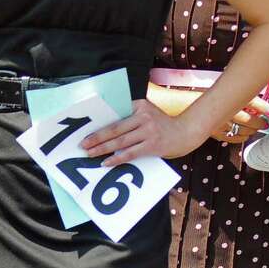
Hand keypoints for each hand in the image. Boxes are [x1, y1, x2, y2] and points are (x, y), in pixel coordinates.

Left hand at [82, 98, 206, 162]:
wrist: (186, 132)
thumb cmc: (163, 124)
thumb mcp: (148, 113)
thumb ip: (131, 116)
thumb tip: (105, 129)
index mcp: (140, 105)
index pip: (115, 113)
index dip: (99, 122)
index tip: (85, 129)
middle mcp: (143, 116)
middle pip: (114, 128)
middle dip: (96, 137)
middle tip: (82, 144)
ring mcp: (149, 131)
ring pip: (120, 141)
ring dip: (102, 148)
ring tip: (90, 154)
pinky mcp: (153, 145)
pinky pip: (130, 153)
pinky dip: (116, 158)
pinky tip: (106, 162)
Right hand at [208, 96, 268, 144]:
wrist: (186, 104)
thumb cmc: (204, 96)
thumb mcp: (223, 90)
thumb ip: (238, 96)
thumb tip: (255, 104)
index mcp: (228, 97)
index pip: (251, 101)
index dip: (264, 108)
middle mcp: (225, 111)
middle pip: (248, 119)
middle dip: (259, 122)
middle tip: (265, 123)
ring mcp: (219, 123)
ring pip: (242, 130)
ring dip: (252, 130)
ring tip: (256, 128)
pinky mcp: (214, 132)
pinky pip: (232, 138)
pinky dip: (241, 137)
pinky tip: (245, 135)